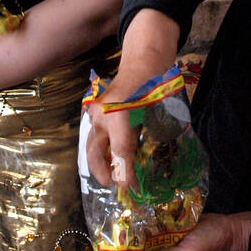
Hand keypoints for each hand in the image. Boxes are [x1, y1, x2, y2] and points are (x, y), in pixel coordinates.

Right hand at [85, 61, 166, 190]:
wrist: (142, 63)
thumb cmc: (155, 87)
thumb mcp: (158, 113)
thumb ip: (148, 138)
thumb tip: (142, 165)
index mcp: (120, 114)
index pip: (120, 151)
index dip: (124, 172)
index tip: (128, 187)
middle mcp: (102, 114)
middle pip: (95, 152)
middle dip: (102, 172)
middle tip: (113, 186)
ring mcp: (94, 111)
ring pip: (91, 144)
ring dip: (98, 162)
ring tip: (109, 177)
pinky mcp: (92, 110)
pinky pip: (93, 134)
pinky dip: (99, 149)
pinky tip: (108, 158)